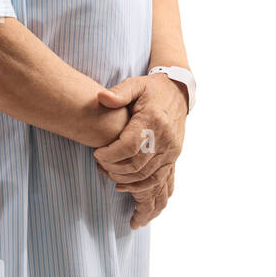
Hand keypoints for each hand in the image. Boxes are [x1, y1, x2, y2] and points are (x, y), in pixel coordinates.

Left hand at [93, 73, 186, 227]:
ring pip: (148, 178)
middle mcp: (164, 139)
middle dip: (115, 170)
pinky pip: (160, 181)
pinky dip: (144, 190)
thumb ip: (118, 93)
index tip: (97, 154)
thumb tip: (101, 98)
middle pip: (137, 165)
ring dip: (127, 183)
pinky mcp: (173, 157)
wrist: (178, 92)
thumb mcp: (135, 84)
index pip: (129, 146)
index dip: (110, 154)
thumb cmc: (151, 89)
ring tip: (111, 179)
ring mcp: (171, 151)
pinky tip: (128, 192)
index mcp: (152, 120)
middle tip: (100, 166)